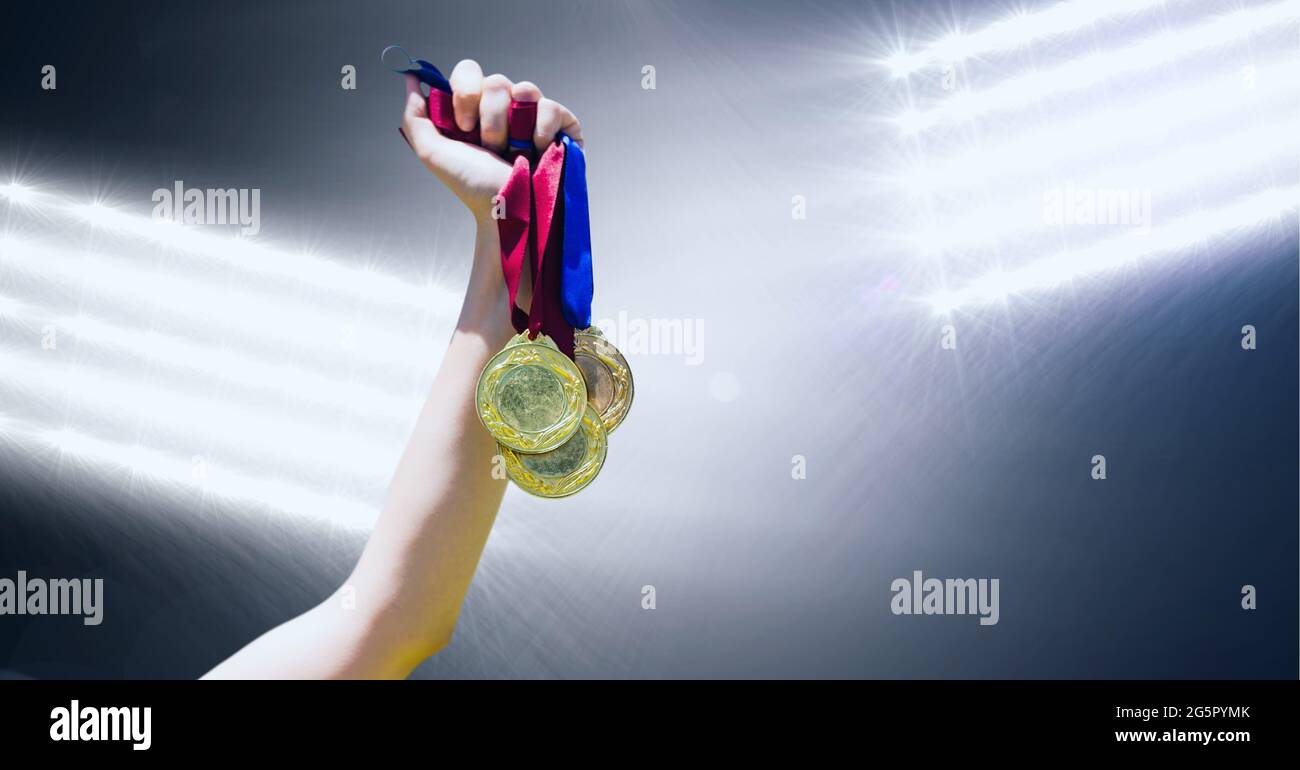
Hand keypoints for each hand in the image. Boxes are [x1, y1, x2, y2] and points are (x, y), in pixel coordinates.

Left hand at [400, 60, 583, 221]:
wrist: (508, 211)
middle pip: (496, 80)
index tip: (462, 126)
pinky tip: (536, 151)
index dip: (465, 92)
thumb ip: (416, 116)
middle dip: (488, 115)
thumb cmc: (473, 186)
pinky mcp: (562, 125)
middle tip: (487, 144)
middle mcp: (506, 109)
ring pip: (524, 88)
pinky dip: (540, 130)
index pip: (470, 73)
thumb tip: (411, 79)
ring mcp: (534, 116)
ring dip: (511, 125)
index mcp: (476, 109)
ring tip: (511, 151)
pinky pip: (551, 106)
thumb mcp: (433, 153)